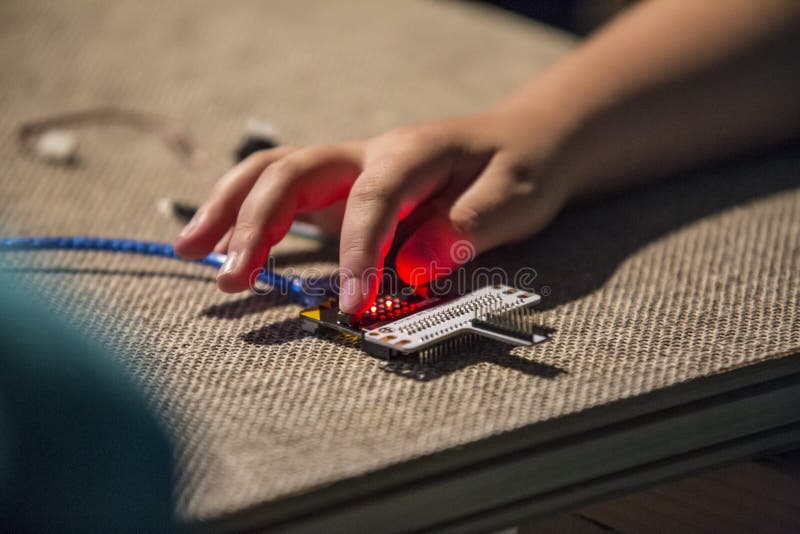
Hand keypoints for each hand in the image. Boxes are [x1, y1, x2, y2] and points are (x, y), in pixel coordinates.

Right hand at [174, 108, 578, 312]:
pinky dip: (247, 217)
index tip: (349, 308)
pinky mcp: (342, 192)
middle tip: (231, 278)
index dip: (355, 255)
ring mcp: (349, 171)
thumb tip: (409, 268)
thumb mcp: (512, 199)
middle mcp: (367, 155)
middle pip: (292, 172)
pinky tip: (222, 245)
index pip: (370, 202)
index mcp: (410, 153)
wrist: (520, 142)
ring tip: (189, 250)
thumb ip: (464, 229)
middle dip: (254, 223)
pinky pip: (284, 195)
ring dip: (228, 210)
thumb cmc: (518, 168)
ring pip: (273, 175)